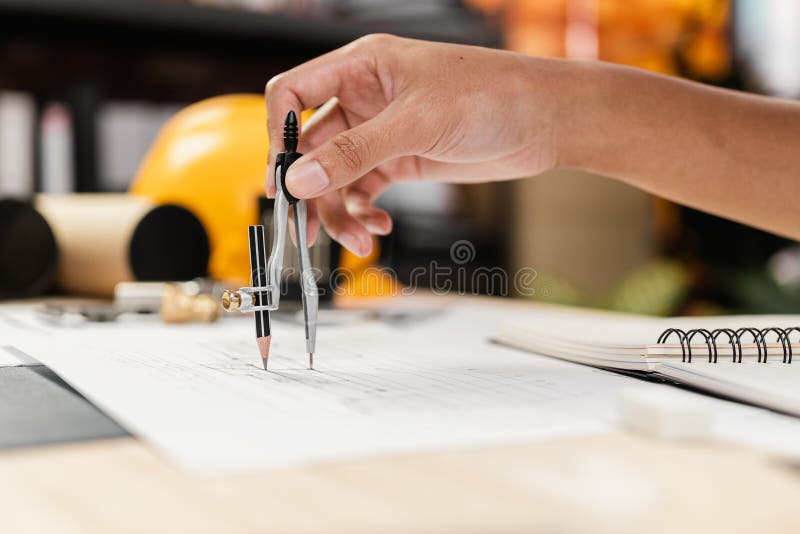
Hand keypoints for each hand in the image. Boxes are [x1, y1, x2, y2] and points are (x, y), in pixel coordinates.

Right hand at [266, 34, 570, 255]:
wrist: (543, 121)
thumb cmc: (491, 96)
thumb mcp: (416, 123)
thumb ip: (354, 152)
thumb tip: (300, 179)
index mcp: (361, 67)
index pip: (293, 93)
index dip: (280, 134)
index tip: (282, 178)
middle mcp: (366, 98)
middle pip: (313, 146)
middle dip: (309, 191)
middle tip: (307, 231)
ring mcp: (382, 132)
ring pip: (337, 176)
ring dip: (338, 212)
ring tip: (357, 240)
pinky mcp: (401, 160)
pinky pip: (364, 190)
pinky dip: (364, 213)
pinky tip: (378, 227)